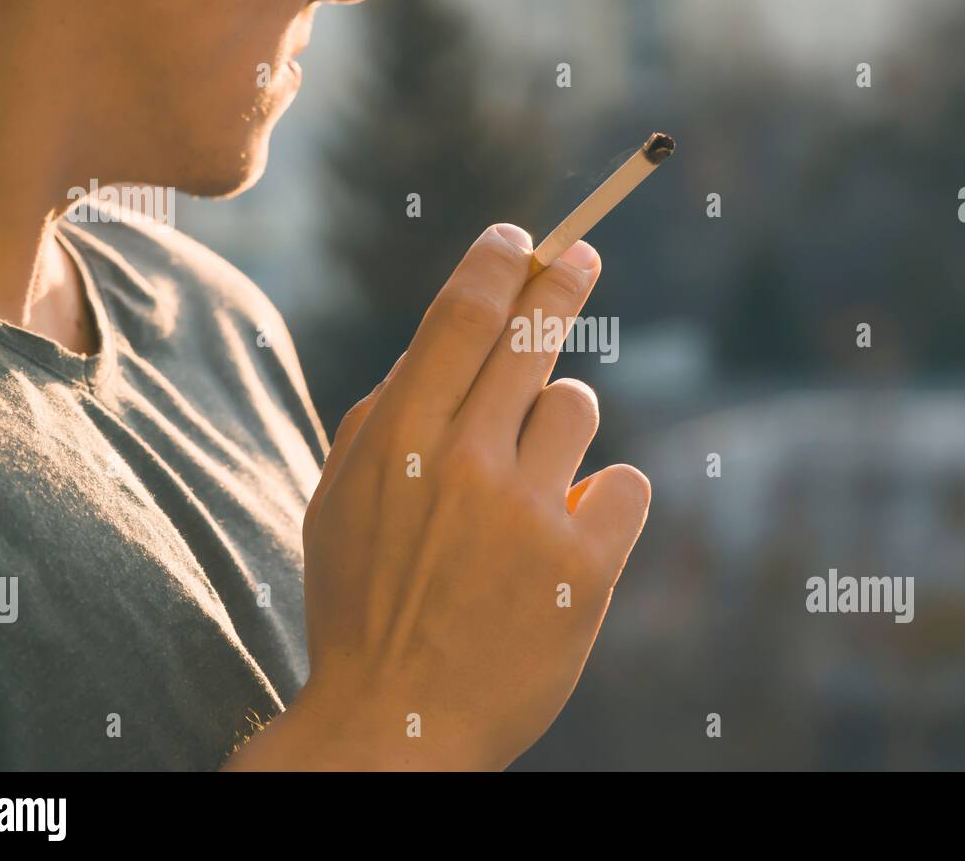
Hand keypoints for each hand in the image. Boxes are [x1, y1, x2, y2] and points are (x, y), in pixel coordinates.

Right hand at [293, 223, 648, 769]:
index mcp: (397, 440)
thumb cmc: (366, 603)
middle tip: (582, 255)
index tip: (521, 238)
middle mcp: (464, 462)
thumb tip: (441, 345)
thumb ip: (382, 417)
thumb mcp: (340, 502)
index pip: (462, 315)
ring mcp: (527, 514)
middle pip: (533, 333)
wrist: (397, 725)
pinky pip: (624, 484)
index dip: (498, 262)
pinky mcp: (584, 567)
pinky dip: (603, 501)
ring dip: (559, 429)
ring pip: (579, 408)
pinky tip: (568, 538)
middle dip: (564, 280)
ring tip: (530, 486)